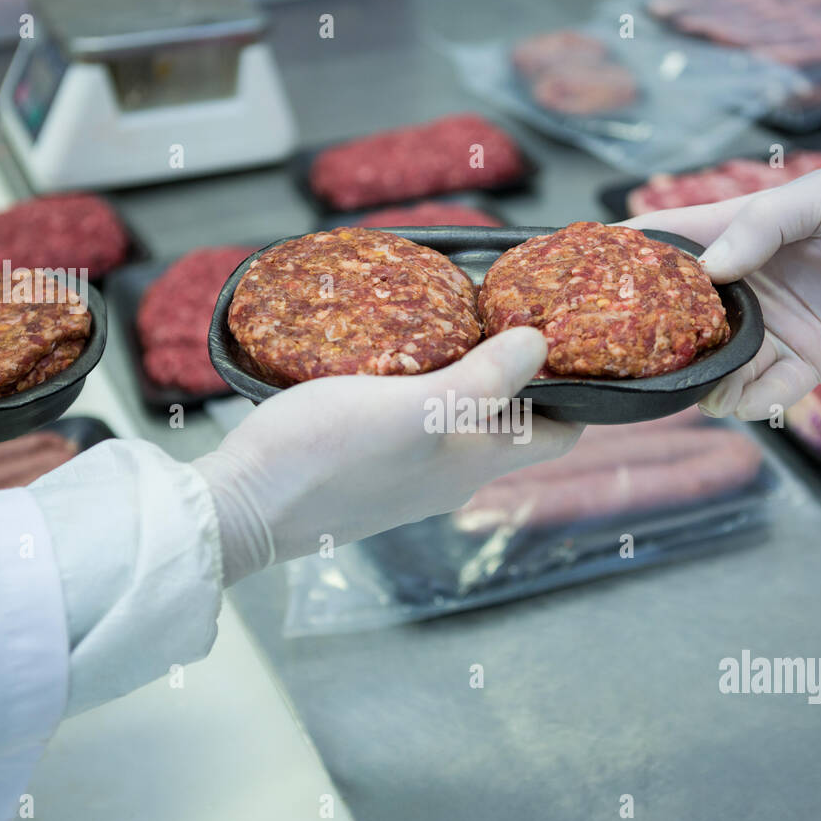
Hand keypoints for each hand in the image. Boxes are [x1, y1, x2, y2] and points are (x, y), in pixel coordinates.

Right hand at [193, 327, 582, 584]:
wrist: (241, 507)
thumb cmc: (324, 460)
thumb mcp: (412, 408)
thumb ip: (480, 380)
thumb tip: (541, 346)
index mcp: (473, 463)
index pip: (558, 435)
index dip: (579, 392)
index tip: (574, 342)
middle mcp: (451, 475)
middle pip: (514, 424)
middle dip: (523, 373)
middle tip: (511, 313)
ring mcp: (409, 475)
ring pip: (464, 421)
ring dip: (471, 375)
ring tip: (456, 321)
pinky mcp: (370, 466)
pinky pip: (417, 422)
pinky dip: (424, 386)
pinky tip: (398, 356)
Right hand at [621, 159, 820, 419]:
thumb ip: (761, 226)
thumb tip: (709, 272)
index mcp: (741, 235)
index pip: (669, 243)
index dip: (626, 257)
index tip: (585, 275)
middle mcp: (748, 286)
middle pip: (679, 316)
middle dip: (653, 337)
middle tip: (631, 357)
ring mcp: (774, 328)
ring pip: (714, 364)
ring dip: (703, 378)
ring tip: (702, 382)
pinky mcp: (807, 363)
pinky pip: (763, 392)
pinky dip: (752, 401)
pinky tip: (755, 396)